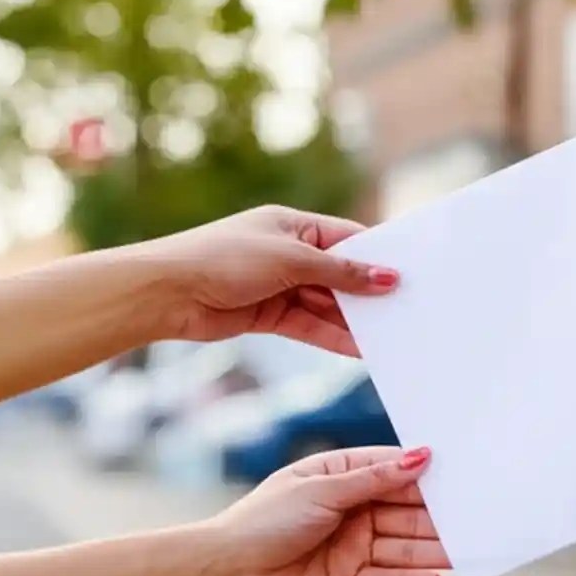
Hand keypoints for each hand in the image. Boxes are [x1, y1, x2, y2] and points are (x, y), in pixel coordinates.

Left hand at [142, 205, 396, 354]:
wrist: (167, 293)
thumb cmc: (222, 259)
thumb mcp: (291, 260)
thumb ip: (341, 273)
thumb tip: (387, 277)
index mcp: (294, 226)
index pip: (348, 240)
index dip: (377, 259)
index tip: (408, 277)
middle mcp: (289, 254)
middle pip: (340, 276)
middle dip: (368, 295)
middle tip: (406, 312)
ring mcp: (280, 286)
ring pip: (327, 305)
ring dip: (353, 321)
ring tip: (389, 337)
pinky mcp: (269, 315)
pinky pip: (310, 326)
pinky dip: (332, 337)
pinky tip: (358, 350)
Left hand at [208, 446, 449, 575]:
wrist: (228, 569)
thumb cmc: (264, 518)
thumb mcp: (321, 488)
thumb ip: (373, 479)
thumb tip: (418, 457)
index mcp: (344, 478)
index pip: (394, 472)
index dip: (424, 474)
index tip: (459, 475)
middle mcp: (354, 510)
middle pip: (405, 512)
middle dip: (436, 516)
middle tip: (472, 517)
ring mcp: (354, 545)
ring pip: (402, 547)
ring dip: (431, 550)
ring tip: (464, 550)